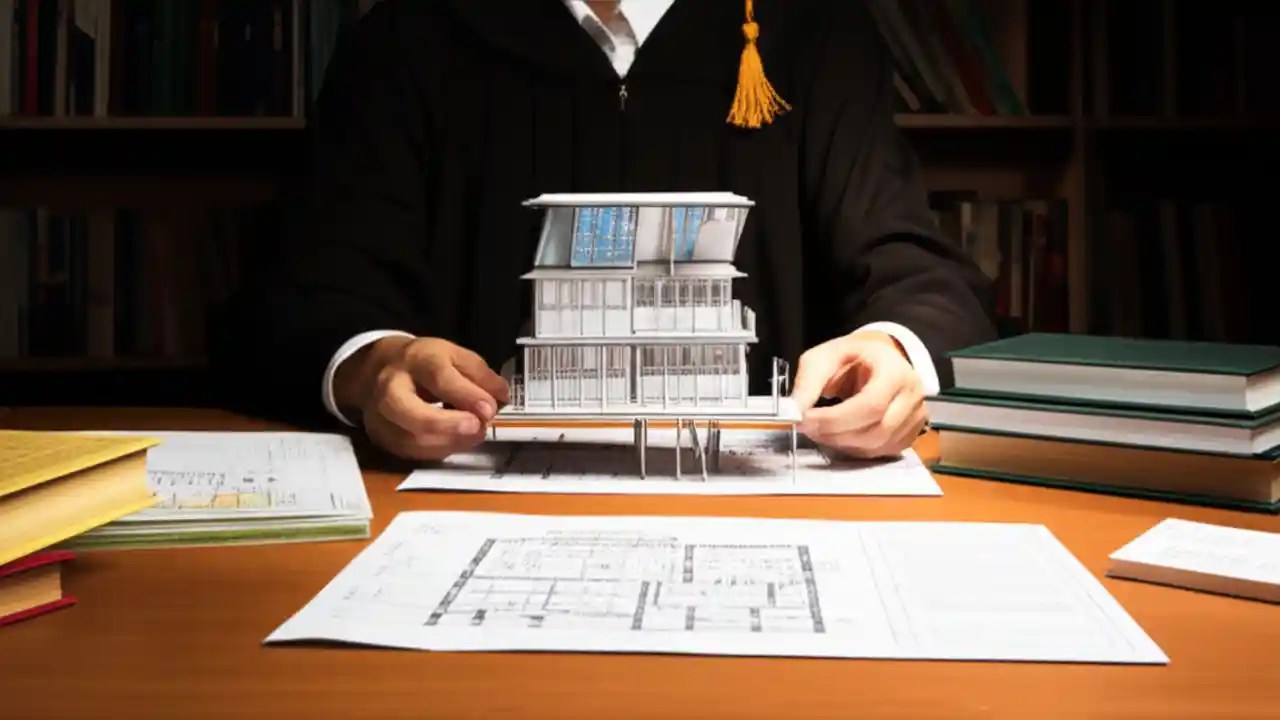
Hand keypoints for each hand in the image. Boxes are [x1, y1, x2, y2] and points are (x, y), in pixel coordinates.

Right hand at [334, 335, 508, 460]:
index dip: (465, 395)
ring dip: (448, 443)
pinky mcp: (382, 438)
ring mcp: (381, 415)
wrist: (378, 369)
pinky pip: (410, 452)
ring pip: (409, 438)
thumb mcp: (455, 355)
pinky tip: (457, 442)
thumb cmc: (424, 363)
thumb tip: (500, 397)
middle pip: (406, 409)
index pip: (438, 377)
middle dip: (444, 424)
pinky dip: (438, 451)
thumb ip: (480, 375)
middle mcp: (391, 387)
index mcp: (416, 360)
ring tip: (474, 435)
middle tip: (476, 428)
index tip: (489, 409)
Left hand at [791, 331, 926, 458]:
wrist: (877, 361)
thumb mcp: (825, 356)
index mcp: (895, 371)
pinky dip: (855, 450)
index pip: (871, 404)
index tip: (806, 420)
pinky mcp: (910, 434)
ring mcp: (915, 418)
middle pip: (876, 430)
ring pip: (877, 446)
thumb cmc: (853, 357)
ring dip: (842, 445)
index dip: (836, 419)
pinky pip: (881, 453)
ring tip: (820, 431)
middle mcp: (912, 395)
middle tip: (808, 428)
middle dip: (835, 434)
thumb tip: (796, 409)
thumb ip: (809, 381)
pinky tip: (839, 436)